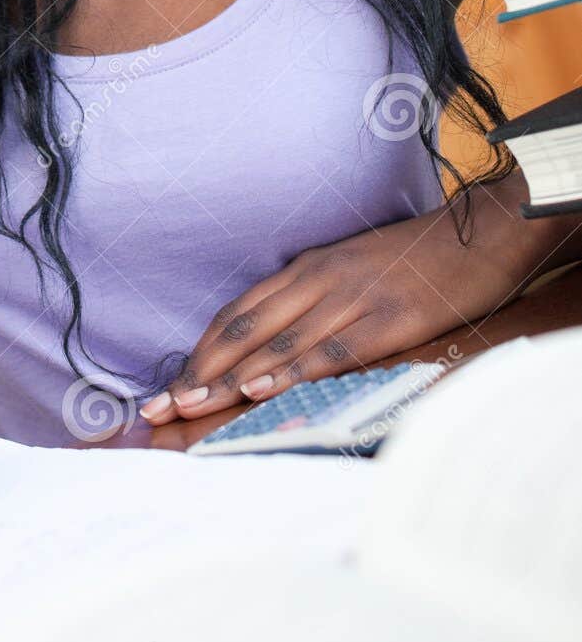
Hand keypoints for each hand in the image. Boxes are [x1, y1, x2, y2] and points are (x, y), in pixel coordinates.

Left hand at [139, 197, 532, 424]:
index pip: (237, 316)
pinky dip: (291, 371)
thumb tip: (276, 345)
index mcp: (305, 270)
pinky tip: (262, 390)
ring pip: (276, 341)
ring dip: (229, 378)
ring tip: (190, 407)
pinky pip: (331, 347)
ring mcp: (351, 297)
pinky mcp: (388, 317)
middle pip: (242, 330)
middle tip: (159, 409)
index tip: (167, 389)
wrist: (480, 232)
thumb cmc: (416, 259)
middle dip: (197, 372)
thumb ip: (315, 302)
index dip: (199, 353)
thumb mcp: (352, 272)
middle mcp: (317, 280)